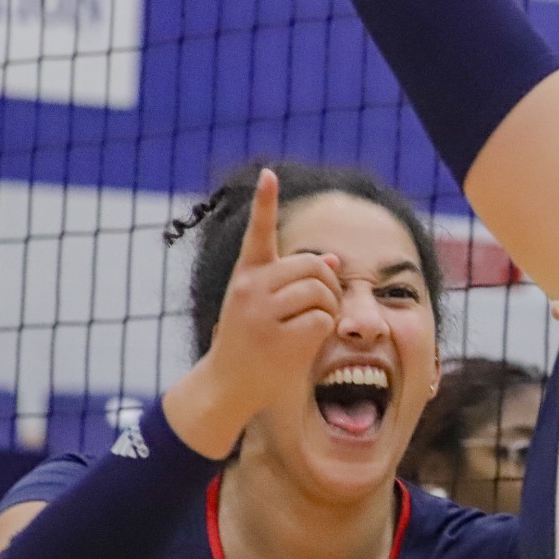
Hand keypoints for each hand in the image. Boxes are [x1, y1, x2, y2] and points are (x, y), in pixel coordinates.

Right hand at [165, 170, 342, 456]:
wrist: (226, 384)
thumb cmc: (250, 342)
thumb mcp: (264, 305)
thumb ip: (293, 281)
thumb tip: (331, 258)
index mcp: (247, 275)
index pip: (258, 232)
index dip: (266, 202)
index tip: (270, 174)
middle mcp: (251, 288)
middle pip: (314, 266)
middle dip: (328, 284)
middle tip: (321, 306)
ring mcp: (263, 313)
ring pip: (321, 291)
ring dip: (328, 308)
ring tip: (311, 325)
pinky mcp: (279, 337)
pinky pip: (322, 320)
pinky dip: (323, 331)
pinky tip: (304, 343)